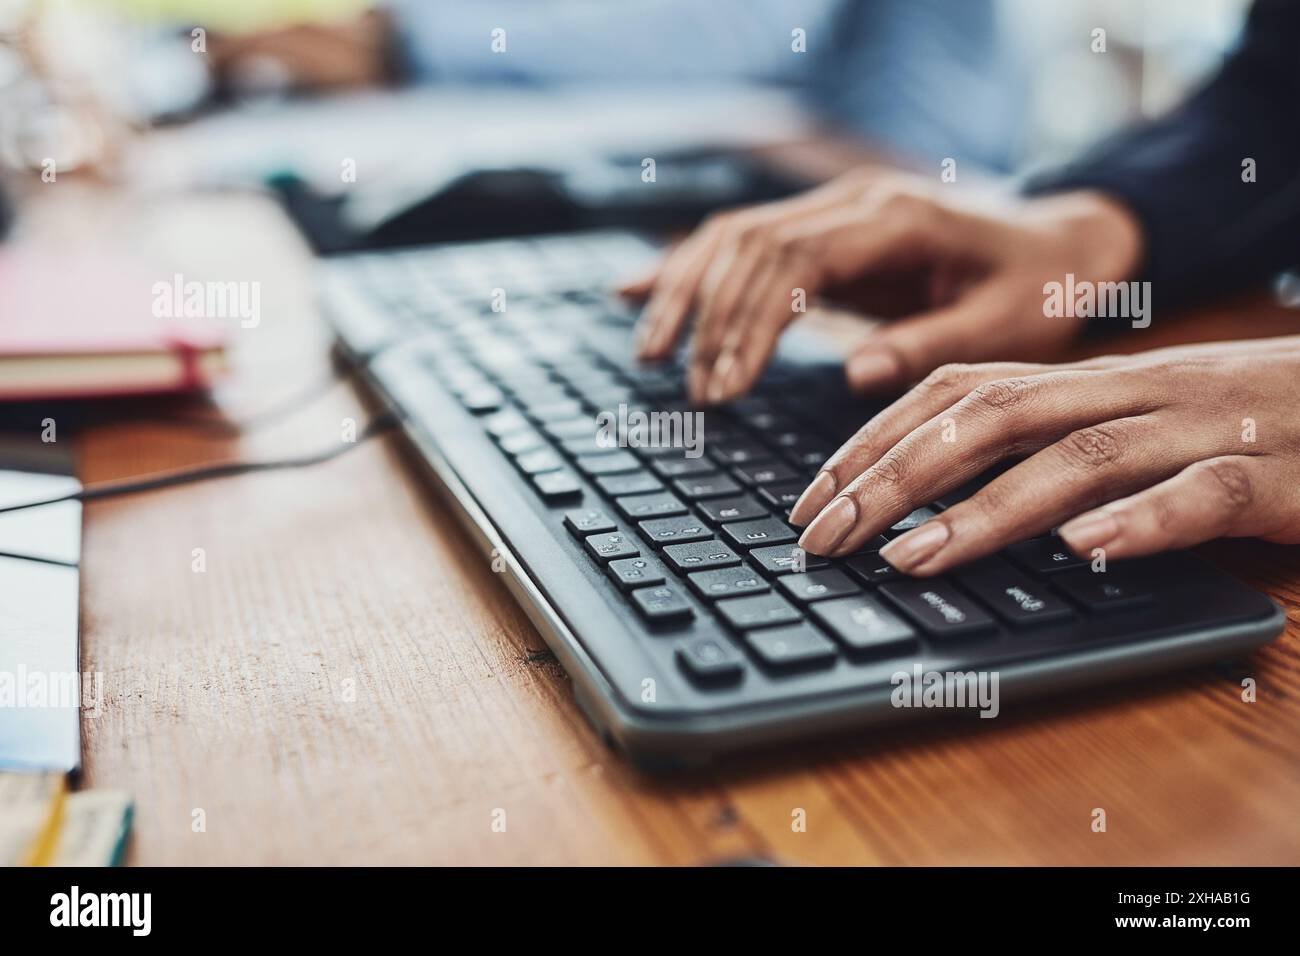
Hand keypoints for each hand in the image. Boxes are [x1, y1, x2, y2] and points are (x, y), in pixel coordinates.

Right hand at [621, 169, 1143, 404]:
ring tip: (649, 352)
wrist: (1060, 246)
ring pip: (734, 235)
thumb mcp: (1006, 325)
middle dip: (708, 316)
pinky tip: (640, 290)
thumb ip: (933, 343)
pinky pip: (743, 242)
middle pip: (750, 242)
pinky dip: (691, 268)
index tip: (724, 386)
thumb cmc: (1039, 290)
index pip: (794, 259)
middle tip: (691, 390)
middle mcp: (856, 202)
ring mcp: (836, 210)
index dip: (748, 322)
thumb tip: (855, 371)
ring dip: (685, 290)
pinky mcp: (825, 231)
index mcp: (897, 219)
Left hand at [788, 338, 1299, 573]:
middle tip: (825, 537)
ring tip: (912, 556)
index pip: (956, 392)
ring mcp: (1202, 428)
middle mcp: (1130, 393)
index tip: (811, 497)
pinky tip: (1086, 551)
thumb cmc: (1234, 420)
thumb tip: (928, 500)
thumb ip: (1038, 443)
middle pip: (993, 417)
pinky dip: (1144, 520)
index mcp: (1086, 382)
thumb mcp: (1123, 420)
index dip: (874, 439)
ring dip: (988, 508)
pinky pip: (1207, 493)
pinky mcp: (1279, 474)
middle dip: (895, 475)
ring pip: (1082, 454)